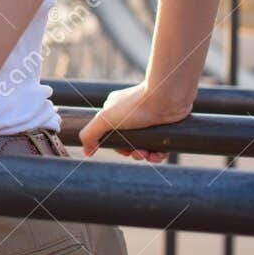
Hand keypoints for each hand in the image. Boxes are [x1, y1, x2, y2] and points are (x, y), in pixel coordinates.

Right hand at [78, 79, 195, 160]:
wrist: (166, 99)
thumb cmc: (135, 106)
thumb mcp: (104, 119)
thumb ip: (90, 134)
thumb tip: (86, 152)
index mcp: (116, 110)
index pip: (112, 134)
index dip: (117, 146)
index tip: (122, 148)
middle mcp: (132, 114)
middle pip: (129, 142)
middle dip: (132, 152)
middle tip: (137, 153)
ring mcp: (149, 120)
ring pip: (144, 146)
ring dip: (145, 155)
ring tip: (148, 155)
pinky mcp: (163, 127)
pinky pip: (159, 146)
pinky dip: (157, 154)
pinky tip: (158, 154)